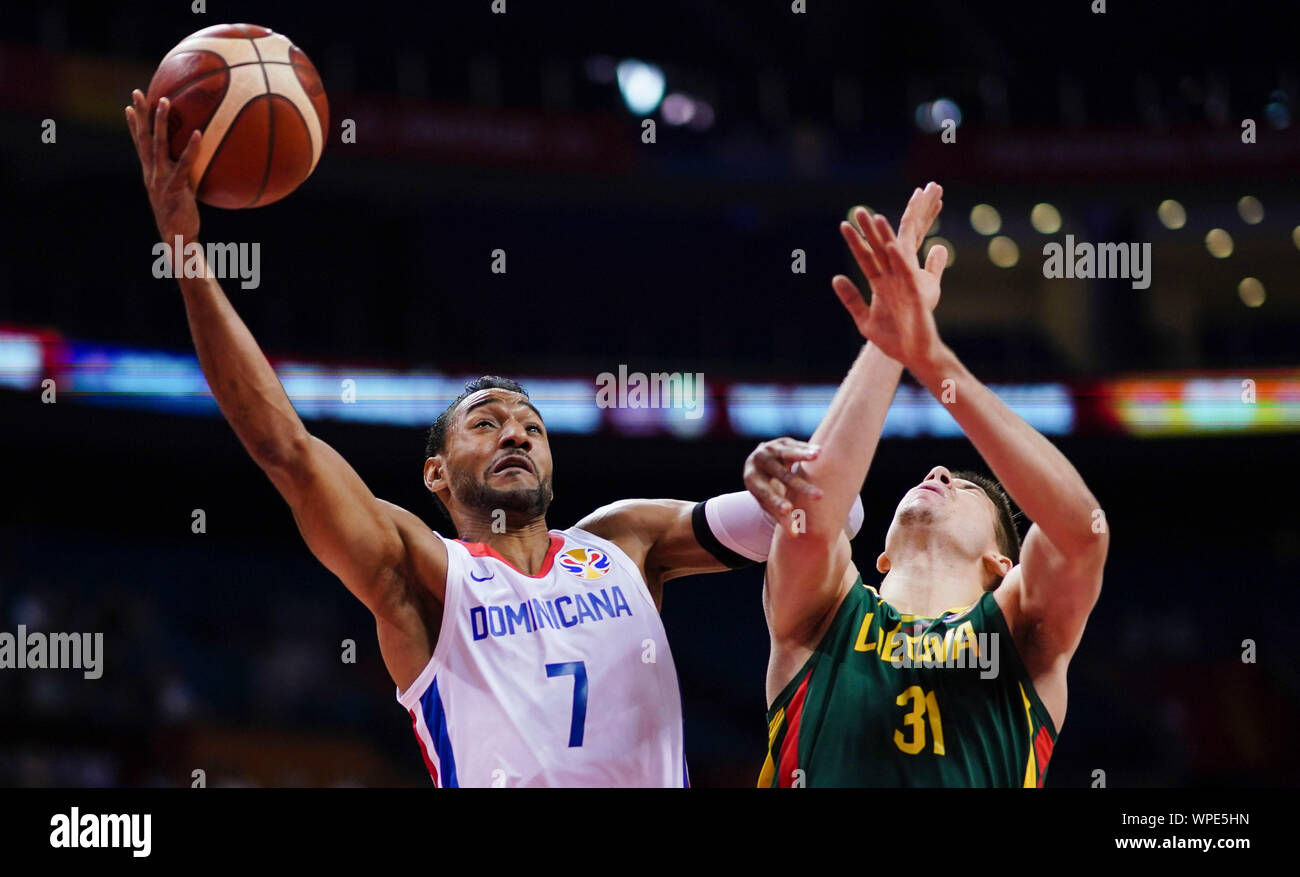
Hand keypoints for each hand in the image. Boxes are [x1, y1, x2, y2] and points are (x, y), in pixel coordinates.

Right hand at [125, 89, 201, 242]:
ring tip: (165, 101)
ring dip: (160, 122)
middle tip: (137, 92)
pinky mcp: (175, 187)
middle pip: (143, 138)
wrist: (178, 239)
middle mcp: (151, 173)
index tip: (130, 106)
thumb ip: (183, 177)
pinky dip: (190, 148)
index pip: (140, 144)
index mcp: (150, 173)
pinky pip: (183, 164)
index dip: (134, 126)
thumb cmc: (182, 217)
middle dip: (140, 114)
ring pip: (158, 145)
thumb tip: (199, 166)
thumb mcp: (179, 193)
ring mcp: (161, 179)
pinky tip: (198, 133)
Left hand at [743, 438, 823, 535]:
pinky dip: (806, 448)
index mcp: (752, 480)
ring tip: (817, 456)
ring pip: (786, 452)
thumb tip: (795, 537)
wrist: (760, 463)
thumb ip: (782, 517)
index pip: (765, 493)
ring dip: (802, 454)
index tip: (789, 510)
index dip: (777, 501)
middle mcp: (758, 462)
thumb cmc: (767, 488)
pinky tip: (819, 452)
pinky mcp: (781, 442)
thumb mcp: (770, 502)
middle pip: (780, 475)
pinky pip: (794, 445)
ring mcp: (769, 449)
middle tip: (819, 497)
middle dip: (800, 486)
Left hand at [832, 182, 947, 368]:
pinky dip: (898, 260)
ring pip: (893, 256)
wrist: (914, 355)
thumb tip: (836, 278)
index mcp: (881, 285)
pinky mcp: (915, 295)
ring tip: (877, 218)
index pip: (865, 258)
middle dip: (869, 230)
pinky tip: (890, 246)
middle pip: (879, 250)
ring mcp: (904, 286)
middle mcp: (893, 280)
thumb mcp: (863, 319)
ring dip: (885, 237)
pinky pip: (906, 274)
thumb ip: (851, 299)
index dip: (854, 242)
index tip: (843, 225)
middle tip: (859, 210)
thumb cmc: (893, 338)